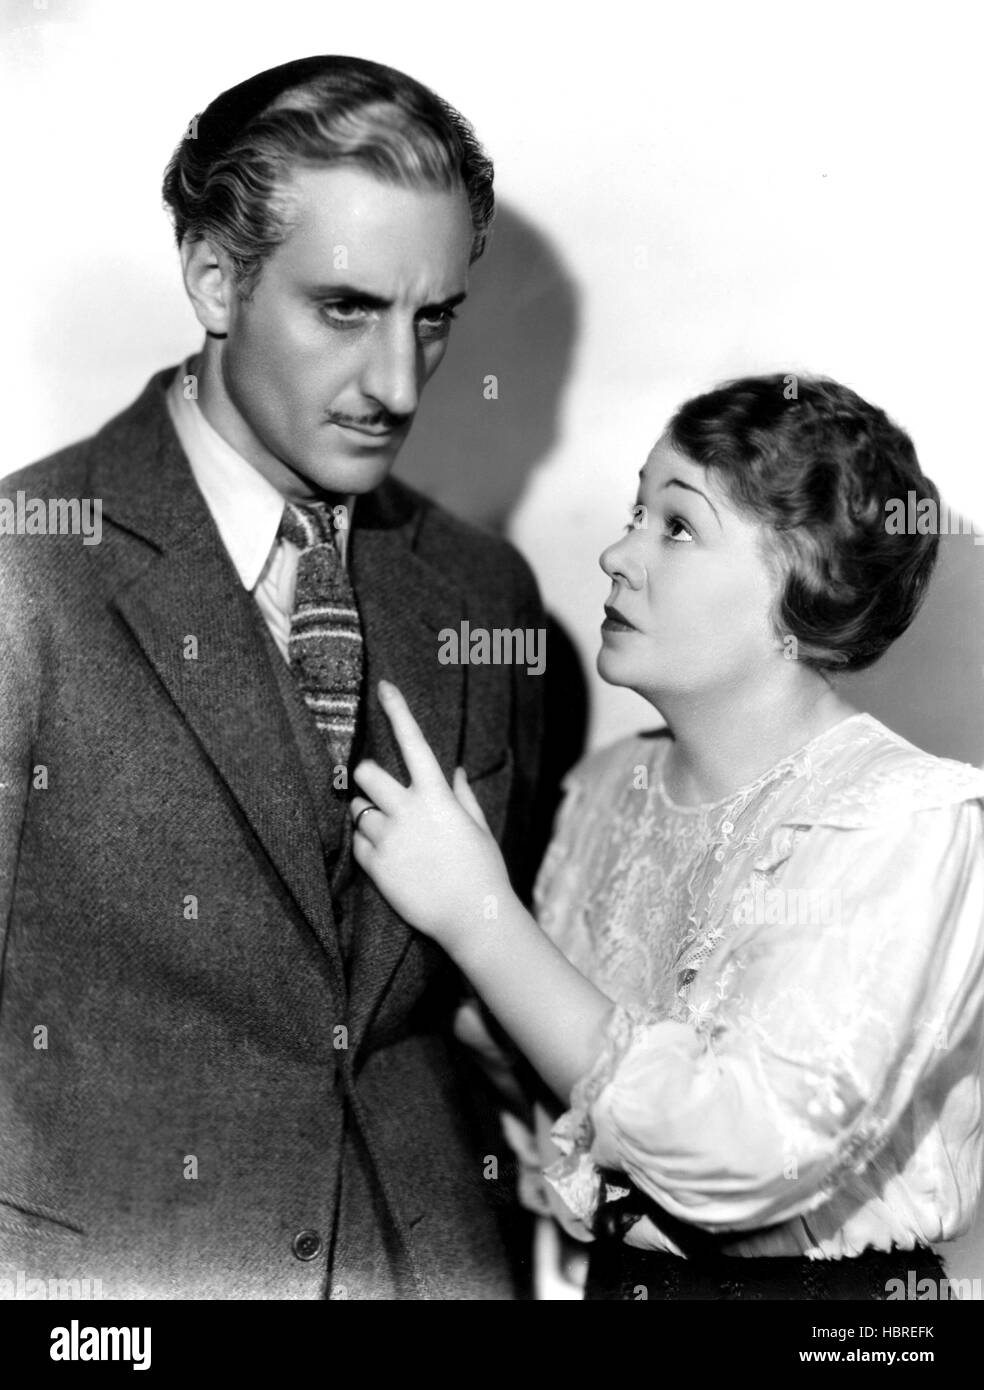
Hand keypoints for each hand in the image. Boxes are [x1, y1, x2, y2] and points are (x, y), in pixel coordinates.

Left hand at [350, 680, 514, 949]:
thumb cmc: (482, 870)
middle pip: (367, 773)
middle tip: (378, 793)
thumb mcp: (477, 827)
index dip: (397, 711)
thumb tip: (452, 769)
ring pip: (357, 809)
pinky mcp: (375, 866)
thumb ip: (460, 794)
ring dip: (366, 814)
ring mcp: (389, 838)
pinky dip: (367, 845)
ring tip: (388, 832)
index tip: (385, 687)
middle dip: (368, 779)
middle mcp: (408, 811)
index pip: (413, 742)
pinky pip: (357, 844)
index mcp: (438, 796)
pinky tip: (389, 858)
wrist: (472, 917)